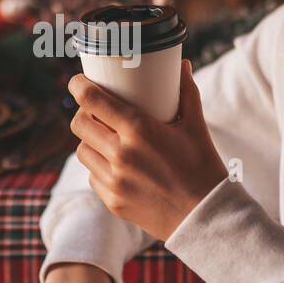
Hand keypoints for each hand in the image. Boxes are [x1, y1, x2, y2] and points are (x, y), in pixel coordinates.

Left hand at [68, 59, 226, 241]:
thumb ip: (186, 93)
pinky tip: (114, 164)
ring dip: (89, 140)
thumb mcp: (196, 126)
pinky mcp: (112, 201)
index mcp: (139, 130)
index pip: (92, 100)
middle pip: (79, 124)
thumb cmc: (203, 167)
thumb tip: (183, 65)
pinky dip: (99, 167)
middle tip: (94, 111)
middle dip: (83, 113)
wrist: (206, 217)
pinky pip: (92, 176)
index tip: (77, 82)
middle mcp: (121, 154)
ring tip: (104, 137)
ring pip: (82, 150)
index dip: (78, 86)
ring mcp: (114, 180)